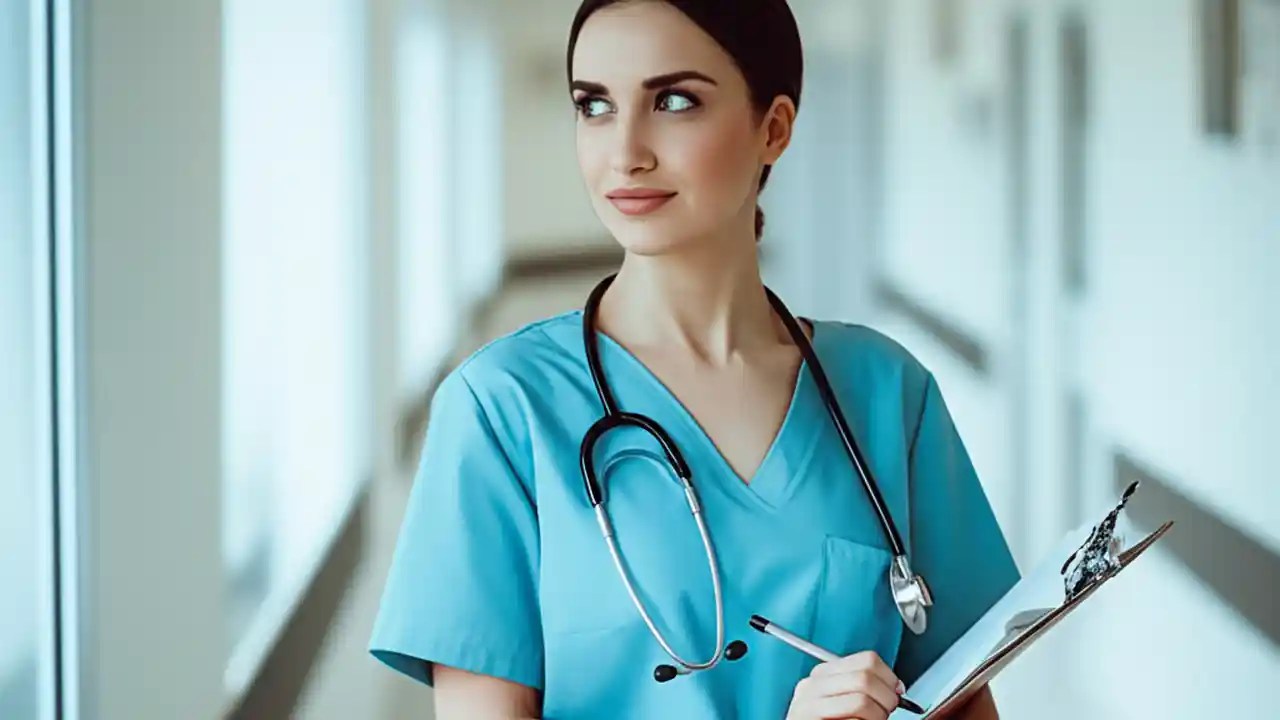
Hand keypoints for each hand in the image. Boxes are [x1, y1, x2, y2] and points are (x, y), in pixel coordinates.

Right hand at [785, 651, 905, 719]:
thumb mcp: (841, 701)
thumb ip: (861, 689)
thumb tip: (896, 687)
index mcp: (821, 675)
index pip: (867, 660)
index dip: (889, 677)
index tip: (895, 692)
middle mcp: (811, 687)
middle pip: (865, 677)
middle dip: (886, 699)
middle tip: (886, 713)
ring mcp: (808, 707)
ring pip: (861, 701)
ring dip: (876, 717)